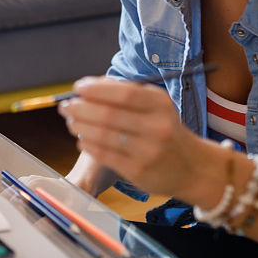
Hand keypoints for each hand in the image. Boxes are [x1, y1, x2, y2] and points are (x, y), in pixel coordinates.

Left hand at [57, 76, 206, 199]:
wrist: (192, 167)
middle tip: (65, 105)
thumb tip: (89, 86)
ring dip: (80, 126)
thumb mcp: (156, 106)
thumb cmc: (165, 129)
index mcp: (160, 104)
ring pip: (102, 135)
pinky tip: (81, 139)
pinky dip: (87, 144)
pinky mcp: (138, 171)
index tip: (78, 88)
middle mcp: (157, 127)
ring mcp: (148, 151)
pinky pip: (104, 155)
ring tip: (71, 121)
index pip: (123, 93)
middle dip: (81, 108)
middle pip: (108, 114)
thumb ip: (126, 93)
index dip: (95, 90)